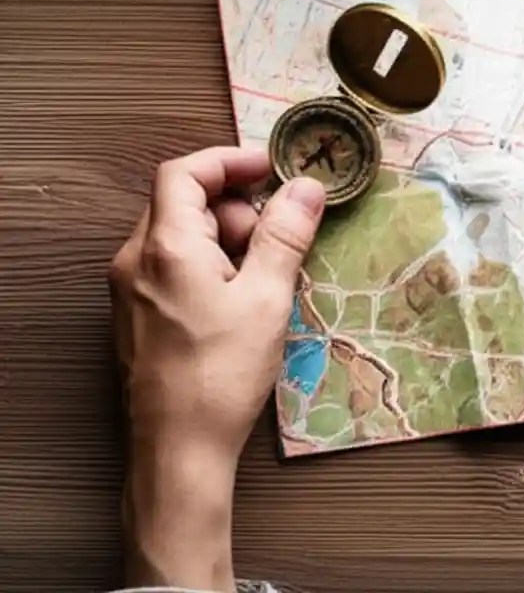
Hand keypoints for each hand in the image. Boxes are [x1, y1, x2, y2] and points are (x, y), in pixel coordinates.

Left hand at [109, 147, 324, 590]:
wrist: (178, 448)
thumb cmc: (222, 374)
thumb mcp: (268, 298)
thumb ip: (286, 235)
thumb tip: (307, 186)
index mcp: (165, 247)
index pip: (184, 173)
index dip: (229, 161)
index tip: (271, 168)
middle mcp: (136, 261)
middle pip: (183, 205)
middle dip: (236, 207)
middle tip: (281, 236)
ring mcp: (131, 292)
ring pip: (180, 239)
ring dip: (227, 240)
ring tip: (269, 277)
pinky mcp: (137, 319)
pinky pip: (173, 270)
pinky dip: (211, 267)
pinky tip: (244, 304)